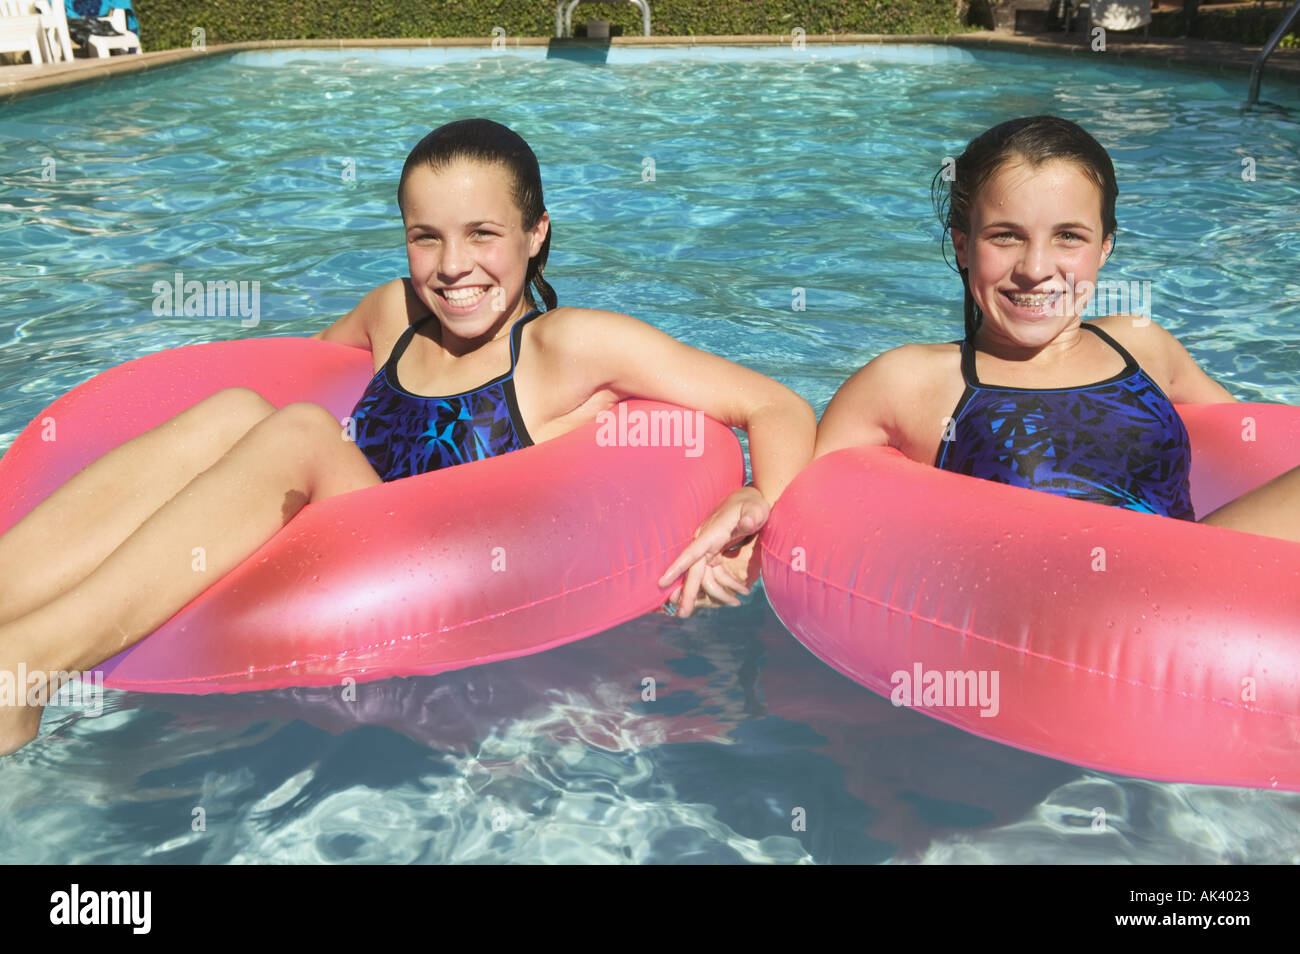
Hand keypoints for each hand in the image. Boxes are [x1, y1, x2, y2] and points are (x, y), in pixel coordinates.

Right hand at [657, 487, 768, 617]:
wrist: (749, 501)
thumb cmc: (752, 504)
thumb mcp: (755, 509)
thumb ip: (751, 516)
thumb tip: (747, 521)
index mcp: (711, 534)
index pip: (691, 553)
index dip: (676, 568)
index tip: (662, 582)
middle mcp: (706, 543)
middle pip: (693, 572)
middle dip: (688, 594)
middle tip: (683, 614)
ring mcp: (710, 549)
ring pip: (706, 577)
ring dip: (719, 592)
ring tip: (737, 603)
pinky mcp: (715, 553)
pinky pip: (716, 574)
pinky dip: (727, 584)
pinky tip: (741, 592)